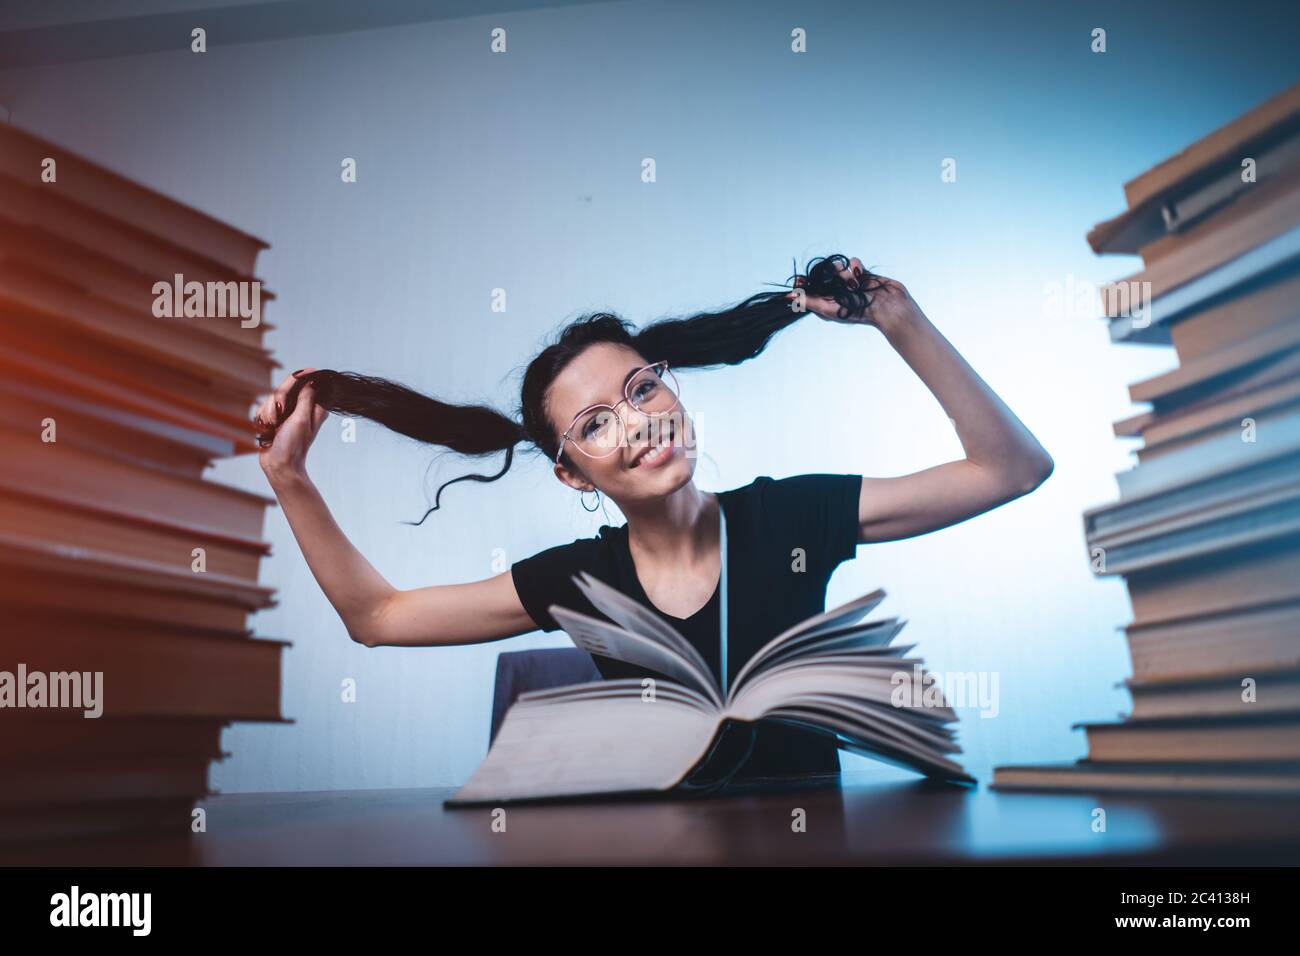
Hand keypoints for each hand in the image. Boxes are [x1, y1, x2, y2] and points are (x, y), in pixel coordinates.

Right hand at [254, 369, 328, 483]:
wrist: (279, 465)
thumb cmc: (293, 446)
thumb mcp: (302, 420)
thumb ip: (306, 399)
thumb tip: (312, 381)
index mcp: (315, 408)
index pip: (308, 383)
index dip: (301, 377)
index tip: (297, 376)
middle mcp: (302, 408)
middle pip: (286, 388)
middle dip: (279, 400)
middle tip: (279, 414)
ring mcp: (288, 413)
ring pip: (272, 398)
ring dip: (269, 412)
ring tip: (273, 427)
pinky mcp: (276, 418)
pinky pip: (264, 408)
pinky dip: (264, 417)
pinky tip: (267, 429)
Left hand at [785, 257, 921, 333]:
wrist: (889, 307)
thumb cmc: (860, 312)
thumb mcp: (831, 309)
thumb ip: (811, 302)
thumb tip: (789, 297)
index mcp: (826, 304)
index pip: (809, 291)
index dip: (803, 284)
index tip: (799, 279)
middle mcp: (836, 293)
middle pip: (821, 276)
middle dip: (827, 276)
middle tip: (835, 281)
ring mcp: (849, 282)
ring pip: (837, 268)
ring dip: (843, 273)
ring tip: (853, 283)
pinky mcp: (861, 273)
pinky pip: (852, 262)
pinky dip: (854, 267)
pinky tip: (860, 275)